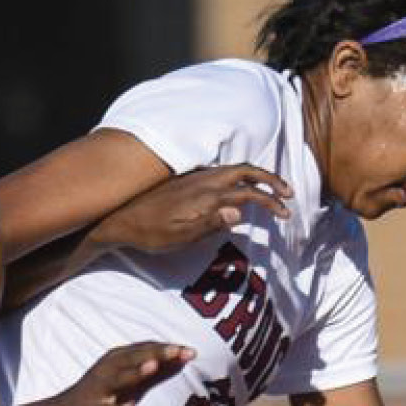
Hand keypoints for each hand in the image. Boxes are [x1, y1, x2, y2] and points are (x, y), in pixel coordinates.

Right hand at [54, 342, 193, 405]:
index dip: (168, 349)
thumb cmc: (106, 393)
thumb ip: (157, 371)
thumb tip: (184, 358)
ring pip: (119, 379)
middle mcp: (108, 369)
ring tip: (153, 367)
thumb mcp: (133, 381)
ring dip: (136, 373)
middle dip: (157, 354)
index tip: (191, 351)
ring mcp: (100, 389)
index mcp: (118, 359)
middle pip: (134, 358)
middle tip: (179, 351)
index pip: (146, 349)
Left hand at [93, 164, 291, 253]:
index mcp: (205, 194)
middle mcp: (202, 180)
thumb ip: (211, 223)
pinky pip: (222, 173)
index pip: (248, 191)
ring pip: (233, 169)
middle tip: (288, 194)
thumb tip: (240, 212)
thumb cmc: (148, 233)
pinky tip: (238, 191)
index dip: (270, 201)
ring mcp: (194, 177)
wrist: (117, 218)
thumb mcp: (179, 236)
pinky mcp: (186, 180)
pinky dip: (240, 178)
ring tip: (269, 191)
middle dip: (270, 180)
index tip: (285, 214)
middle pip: (245, 170)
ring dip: (256, 178)